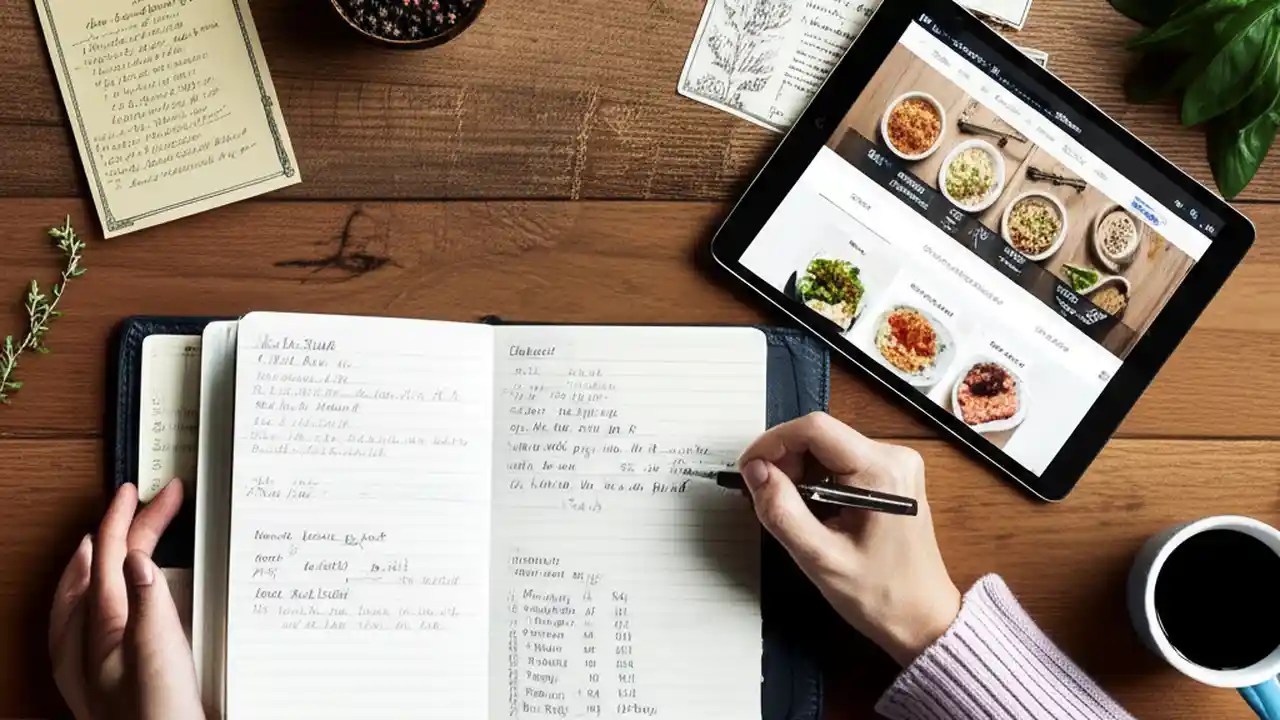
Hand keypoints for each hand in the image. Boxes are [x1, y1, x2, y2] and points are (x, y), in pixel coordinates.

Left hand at [49, 481, 203, 719]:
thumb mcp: (157, 653)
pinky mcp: (100, 673)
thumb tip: (134, 555)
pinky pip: (85, 617)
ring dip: (99, 558)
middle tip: (147, 502)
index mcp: (99, 625)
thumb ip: (147, 602)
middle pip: (97, 567)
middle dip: (119, 530)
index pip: (109, 553)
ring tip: (107, 540)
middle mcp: (85, 639)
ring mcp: (87, 657)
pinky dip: (95, 592)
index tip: (148, 490)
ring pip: (84, 591)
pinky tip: (106, 599)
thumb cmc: (156, 714)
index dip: (129, 517)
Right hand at [738, 412, 959, 664]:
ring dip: (798, 472)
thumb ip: (782, 512)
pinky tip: (812, 512)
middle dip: (784, 461)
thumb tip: (756, 472)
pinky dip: (815, 480)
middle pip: (820, 436)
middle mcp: (893, 457)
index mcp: (882, 471)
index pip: (815, 429)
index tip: (749, 470)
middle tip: (766, 498)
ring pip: (826, 447)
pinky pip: (839, 462)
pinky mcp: (890, 475)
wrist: (923, 619)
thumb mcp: (820, 559)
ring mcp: (894, 464)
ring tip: (792, 512)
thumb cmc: (881, 596)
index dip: (772, 443)